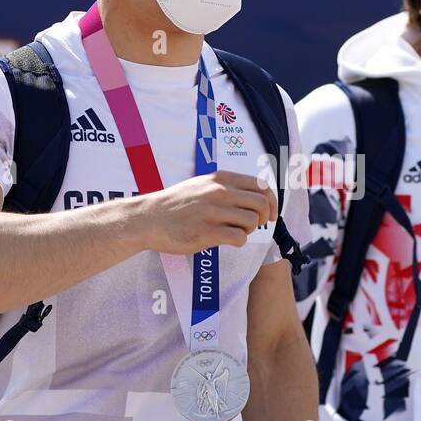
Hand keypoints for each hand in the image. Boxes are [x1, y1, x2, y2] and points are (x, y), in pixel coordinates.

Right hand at [137, 170, 276, 253]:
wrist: (148, 218)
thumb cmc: (176, 204)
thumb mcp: (202, 184)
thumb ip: (226, 187)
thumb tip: (255, 197)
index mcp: (220, 179)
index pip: (261, 186)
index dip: (271, 201)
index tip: (270, 213)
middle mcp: (219, 192)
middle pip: (261, 204)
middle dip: (264, 218)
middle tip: (253, 226)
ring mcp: (213, 212)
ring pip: (252, 221)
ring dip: (249, 230)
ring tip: (235, 232)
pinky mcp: (207, 232)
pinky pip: (239, 238)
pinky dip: (238, 242)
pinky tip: (227, 240)